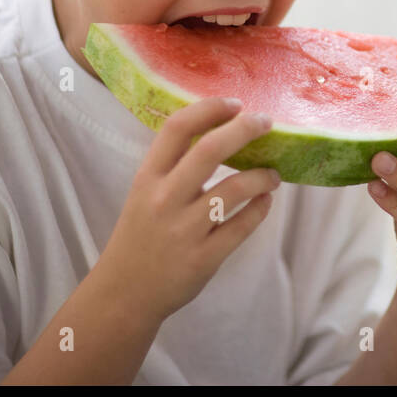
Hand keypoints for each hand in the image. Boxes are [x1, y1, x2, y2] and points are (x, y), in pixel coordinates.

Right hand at [94, 97, 280, 321]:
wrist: (123, 294)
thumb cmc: (140, 235)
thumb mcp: (145, 194)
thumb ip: (175, 167)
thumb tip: (223, 132)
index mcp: (147, 178)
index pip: (177, 128)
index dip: (208, 109)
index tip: (235, 103)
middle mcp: (164, 200)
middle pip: (210, 150)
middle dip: (245, 129)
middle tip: (266, 122)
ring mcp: (184, 230)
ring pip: (235, 189)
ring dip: (263, 176)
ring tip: (273, 175)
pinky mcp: (203, 258)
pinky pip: (242, 226)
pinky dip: (260, 209)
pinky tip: (265, 200)